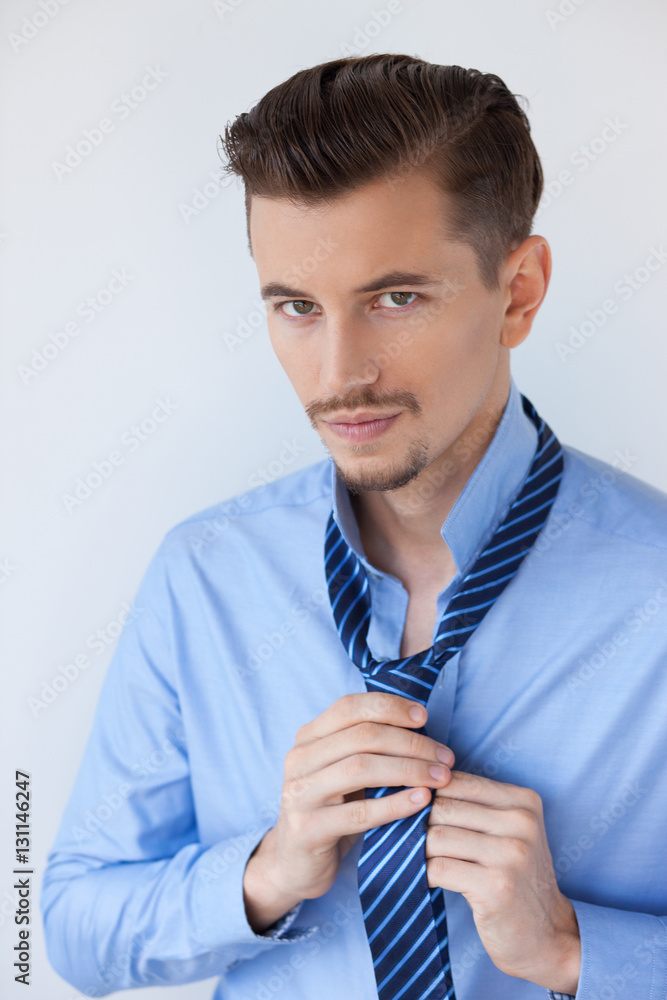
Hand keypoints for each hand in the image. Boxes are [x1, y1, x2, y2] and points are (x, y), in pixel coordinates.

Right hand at [243, 693, 454, 931]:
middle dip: (411, 742)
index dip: (389, 707)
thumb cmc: (332, 812)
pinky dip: (395, 804)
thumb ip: (367, 748)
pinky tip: (422, 801)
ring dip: (409, 769)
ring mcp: (300, 794)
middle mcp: (299, 759)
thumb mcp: (343, 773)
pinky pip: (359, 813)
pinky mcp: (308, 830)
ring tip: (441, 777)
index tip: (424, 717)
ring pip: (360, 768)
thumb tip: (420, 726)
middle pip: (361, 736)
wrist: (296, 865)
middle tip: (445, 757)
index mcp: (308, 738)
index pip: (350, 707)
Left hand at [425, 770, 580, 993]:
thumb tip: (413, 788)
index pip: (456, 782)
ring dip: (417, 848)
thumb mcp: (507, 833)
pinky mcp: (497, 886)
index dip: (426, 795)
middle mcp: (521, 822)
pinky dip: (422, 872)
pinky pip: (439, 868)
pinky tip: (423, 877)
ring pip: (437, 835)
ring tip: (409, 856)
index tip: (408, 809)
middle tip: (401, 835)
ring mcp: (511, 854)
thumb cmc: (517, 878)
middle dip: (417, 821)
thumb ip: (472, 808)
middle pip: (444, 806)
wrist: (548, 936)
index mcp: (523, 801)